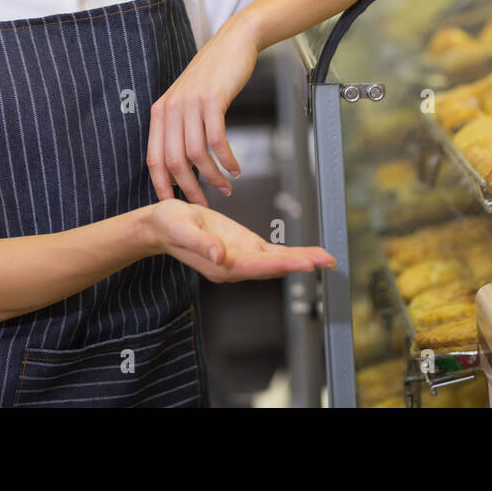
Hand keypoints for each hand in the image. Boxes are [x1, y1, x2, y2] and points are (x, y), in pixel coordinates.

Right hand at [143, 199, 335, 283]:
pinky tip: (307, 254)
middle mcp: (235, 266)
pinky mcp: (244, 248)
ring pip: (277, 262)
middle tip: (328, 260)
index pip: (257, 265)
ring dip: (302, 260)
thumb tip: (219, 255)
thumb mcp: (181, 228)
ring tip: (327, 258)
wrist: (162, 225)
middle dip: (302, 263)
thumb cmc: (169, 224)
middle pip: (273, 266)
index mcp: (221, 264)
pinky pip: (271, 254)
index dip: (283, 264)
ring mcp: (241, 258)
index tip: (305, 263)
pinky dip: (291, 254)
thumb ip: (200, 243)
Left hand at [147, 14, 257, 205]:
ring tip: (226, 187)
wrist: (232, 44)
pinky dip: (227, 159)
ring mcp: (191, 104)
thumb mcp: (186, 100)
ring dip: (213, 176)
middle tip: (205, 203)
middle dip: (190, 188)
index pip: (153, 158)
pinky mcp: (212, 100)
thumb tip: (182, 164)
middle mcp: (171, 108)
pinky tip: (235, 167)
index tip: (173, 202)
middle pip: (174, 161)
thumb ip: (180, 127)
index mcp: (160, 112)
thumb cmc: (212, 76)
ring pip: (196, 153)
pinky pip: (217, 139)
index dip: (161, 184)